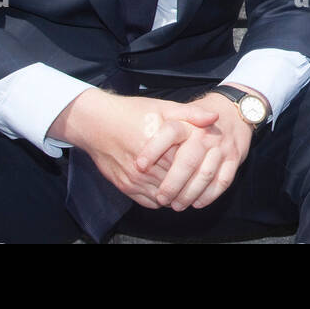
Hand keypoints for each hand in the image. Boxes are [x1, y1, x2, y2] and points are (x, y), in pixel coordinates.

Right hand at [49, 89, 219, 208]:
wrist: (95, 123)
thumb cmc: (131, 113)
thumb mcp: (162, 107)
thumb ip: (190, 114)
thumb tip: (214, 117)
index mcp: (156, 143)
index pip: (188, 163)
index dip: (202, 165)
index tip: (211, 163)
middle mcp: (144, 165)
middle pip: (178, 182)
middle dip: (192, 182)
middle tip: (203, 179)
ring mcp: (133, 179)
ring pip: (165, 196)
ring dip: (178, 193)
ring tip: (188, 185)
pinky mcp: (124, 187)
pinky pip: (150, 201)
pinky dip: (162, 198)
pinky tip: (169, 188)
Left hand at [134, 86, 259, 210]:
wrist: (235, 111)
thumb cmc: (199, 118)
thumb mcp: (181, 112)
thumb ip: (161, 125)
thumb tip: (142, 135)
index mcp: (189, 123)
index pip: (169, 133)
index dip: (153, 149)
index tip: (139, 166)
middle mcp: (206, 135)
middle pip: (187, 161)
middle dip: (172, 184)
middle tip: (161, 198)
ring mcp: (222, 147)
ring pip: (205, 175)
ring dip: (190, 194)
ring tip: (176, 205)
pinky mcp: (235, 158)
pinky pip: (223, 181)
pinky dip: (210, 195)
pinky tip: (197, 203)